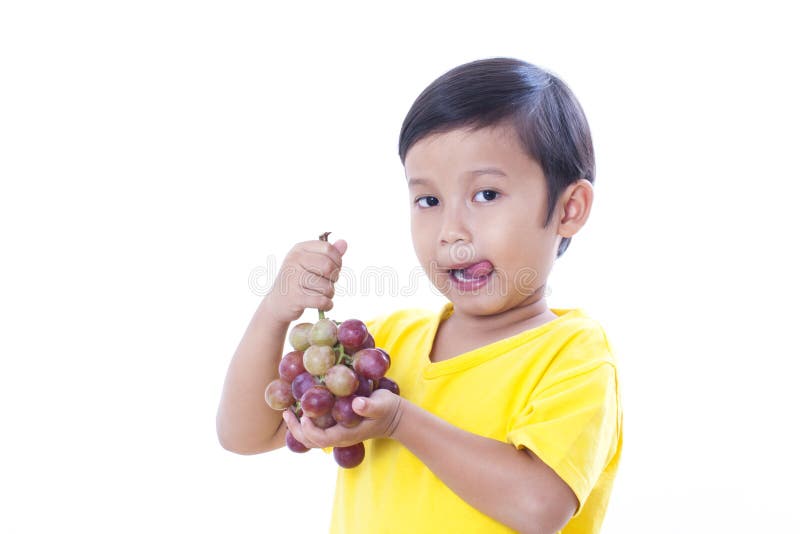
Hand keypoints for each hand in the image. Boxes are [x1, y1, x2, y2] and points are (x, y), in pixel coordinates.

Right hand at [264, 238, 346, 323]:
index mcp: (299, 249)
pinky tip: (325, 304)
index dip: (337, 260)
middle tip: (328, 282)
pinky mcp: (295, 297)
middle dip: (334, 277)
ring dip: (330, 293)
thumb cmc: (298, 281)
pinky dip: (327, 304)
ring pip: (326, 286)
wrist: (277, 303)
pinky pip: (321, 300)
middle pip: (328, 266)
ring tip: (323, 294)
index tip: (334, 269)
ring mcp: (293, 279)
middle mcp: (294, 261)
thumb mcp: (310, 263)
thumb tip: (344, 243)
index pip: (328, 248)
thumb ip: (328, 254)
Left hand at [283, 389, 403, 448]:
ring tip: (288, 412)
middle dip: (296, 429)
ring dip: (298, 428)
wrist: (394, 417)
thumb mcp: (382, 404)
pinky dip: (306, 424)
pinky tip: (301, 410)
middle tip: (286, 412)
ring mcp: (337, 434)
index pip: (321, 438)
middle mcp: (339, 438)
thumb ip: (370, 406)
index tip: (303, 414)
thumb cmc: (387, 409)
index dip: (309, 429)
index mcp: (346, 435)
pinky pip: (317, 431)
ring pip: (312, 438)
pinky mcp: (337, 428)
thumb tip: (356, 404)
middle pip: (311, 441)